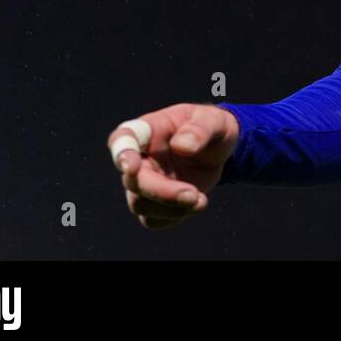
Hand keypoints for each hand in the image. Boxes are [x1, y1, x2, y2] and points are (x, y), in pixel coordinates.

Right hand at [106, 103, 239, 229]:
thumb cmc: (211, 127)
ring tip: (201, 200)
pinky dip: (174, 217)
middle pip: (133, 182)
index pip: (123, 139)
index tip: (132, 166)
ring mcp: (146, 181)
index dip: (121, 154)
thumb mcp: (214, 121)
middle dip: (161, 192)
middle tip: (193, 194)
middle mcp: (140, 158)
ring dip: (171, 208)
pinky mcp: (155, 202)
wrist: (218, 148)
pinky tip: (198, 204)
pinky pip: (153, 219)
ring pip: (140, 204)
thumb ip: (200, 129)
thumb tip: (182, 146)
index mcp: (149, 131)